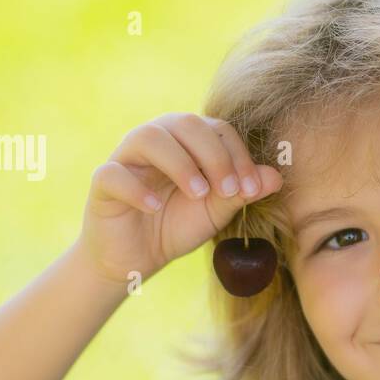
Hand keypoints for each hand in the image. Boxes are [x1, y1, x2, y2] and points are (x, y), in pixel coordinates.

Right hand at [76, 112, 283, 286]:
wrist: (137, 256)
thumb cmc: (177, 225)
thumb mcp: (216, 211)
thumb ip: (242, 192)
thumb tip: (276, 177)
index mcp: (187, 141)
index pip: (216, 129)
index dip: (238, 155)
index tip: (251, 189)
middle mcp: (157, 139)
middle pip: (185, 123)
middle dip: (214, 155)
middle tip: (229, 190)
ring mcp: (126, 157)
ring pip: (149, 137)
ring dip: (179, 164)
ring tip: (198, 194)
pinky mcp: (103, 182)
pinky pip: (114, 173)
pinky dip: (137, 189)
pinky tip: (155, 207)